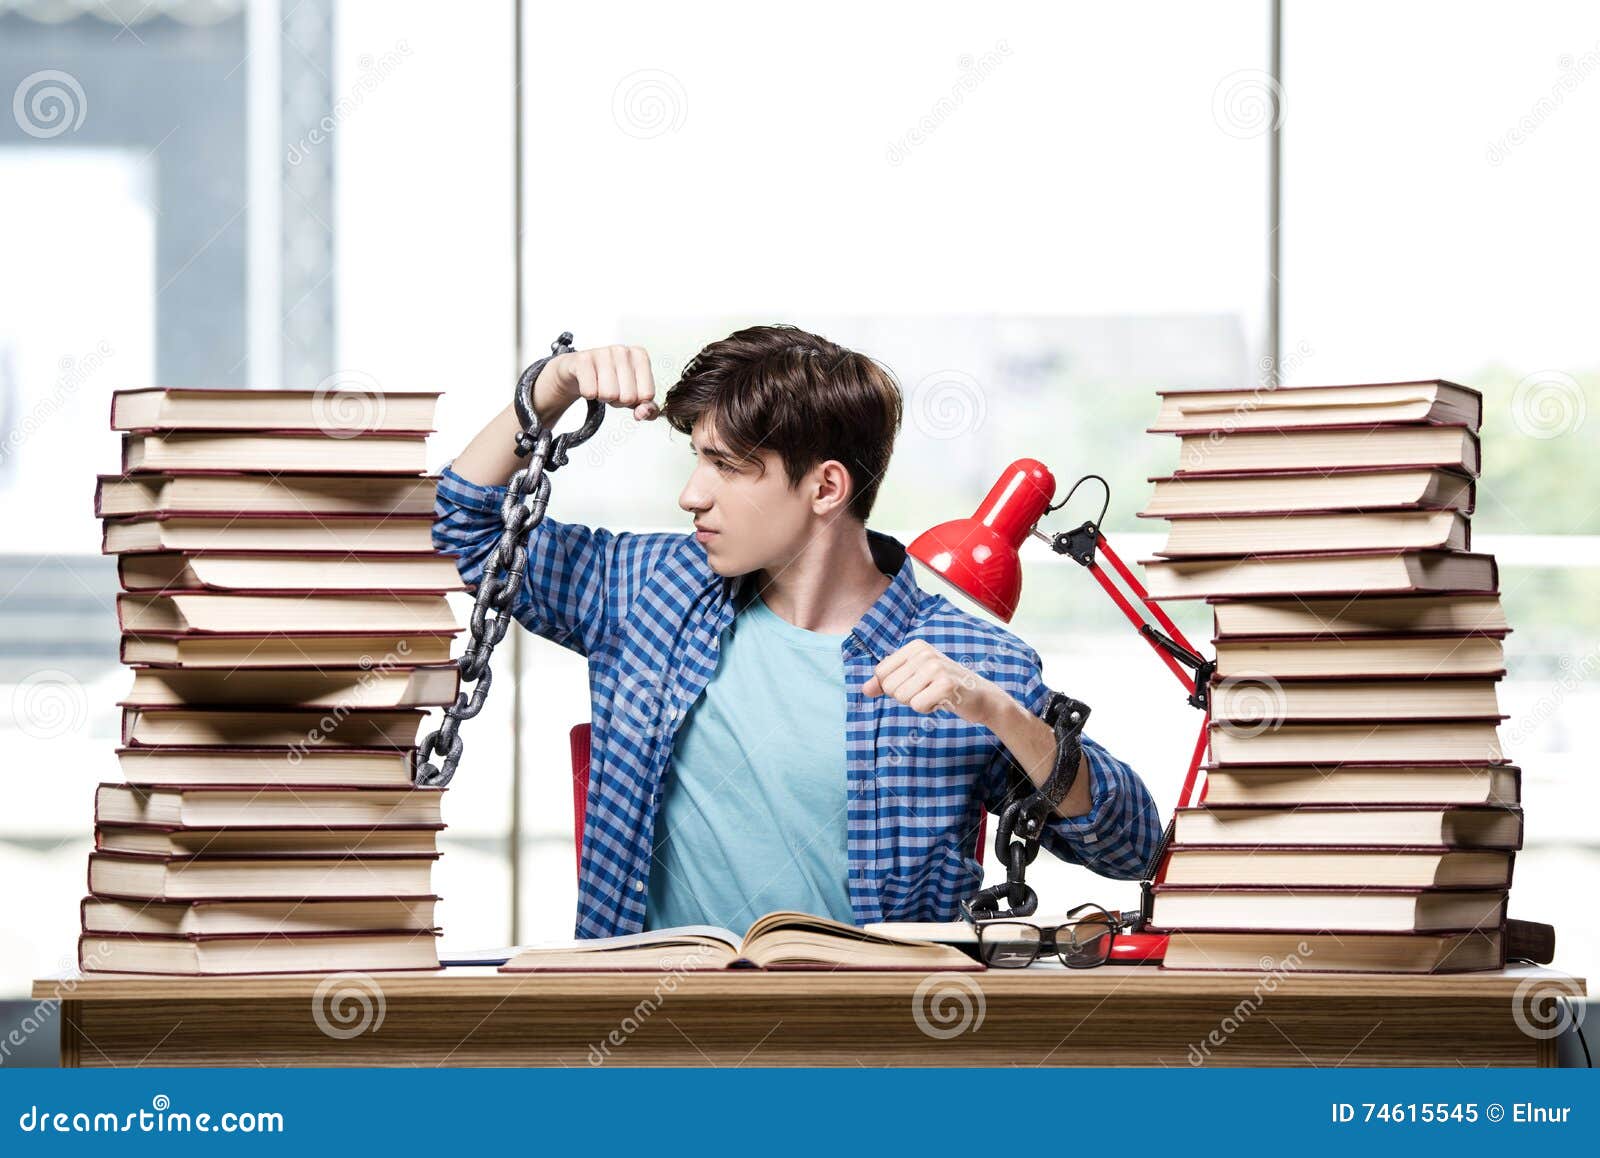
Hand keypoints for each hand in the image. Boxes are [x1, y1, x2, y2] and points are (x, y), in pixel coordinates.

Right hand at [536, 345, 660, 420]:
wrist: (577, 371)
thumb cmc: (609, 381)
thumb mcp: (634, 396)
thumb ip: (648, 409)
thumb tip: (643, 413)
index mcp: (640, 356)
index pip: (647, 395)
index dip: (635, 401)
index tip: (625, 390)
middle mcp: (623, 351)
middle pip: (628, 397)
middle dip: (618, 400)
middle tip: (609, 389)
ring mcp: (603, 352)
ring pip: (609, 395)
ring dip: (602, 398)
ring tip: (599, 385)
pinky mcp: (583, 359)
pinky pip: (590, 392)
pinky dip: (588, 394)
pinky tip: (587, 382)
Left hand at [862, 640, 1002, 727]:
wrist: (982, 697)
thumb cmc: (944, 687)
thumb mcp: (914, 679)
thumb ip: (887, 682)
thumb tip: (864, 690)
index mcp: (915, 646)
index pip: (881, 673)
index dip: (893, 687)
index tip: (916, 684)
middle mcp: (925, 653)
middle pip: (890, 687)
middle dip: (906, 696)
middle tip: (928, 691)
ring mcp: (936, 667)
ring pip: (902, 697)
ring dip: (917, 703)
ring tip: (935, 695)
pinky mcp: (946, 685)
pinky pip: (917, 706)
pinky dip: (928, 709)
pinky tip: (943, 701)